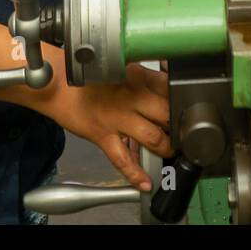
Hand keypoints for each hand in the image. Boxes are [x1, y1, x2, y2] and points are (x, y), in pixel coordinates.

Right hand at [33, 47, 172, 190]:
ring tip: (170, 152)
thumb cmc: (92, 78)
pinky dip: (135, 173)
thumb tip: (170, 80)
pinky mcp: (103, 135)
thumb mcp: (124, 67)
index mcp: (139, 77)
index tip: (191, 109)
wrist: (59, 85)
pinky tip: (145, 182)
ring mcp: (118, 118)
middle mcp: (132, 96)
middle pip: (168, 113)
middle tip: (185, 133)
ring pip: (153, 137)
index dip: (184, 99)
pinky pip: (122, 158)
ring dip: (166, 148)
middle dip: (179, 126)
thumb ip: (148, 76)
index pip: (171, 88)